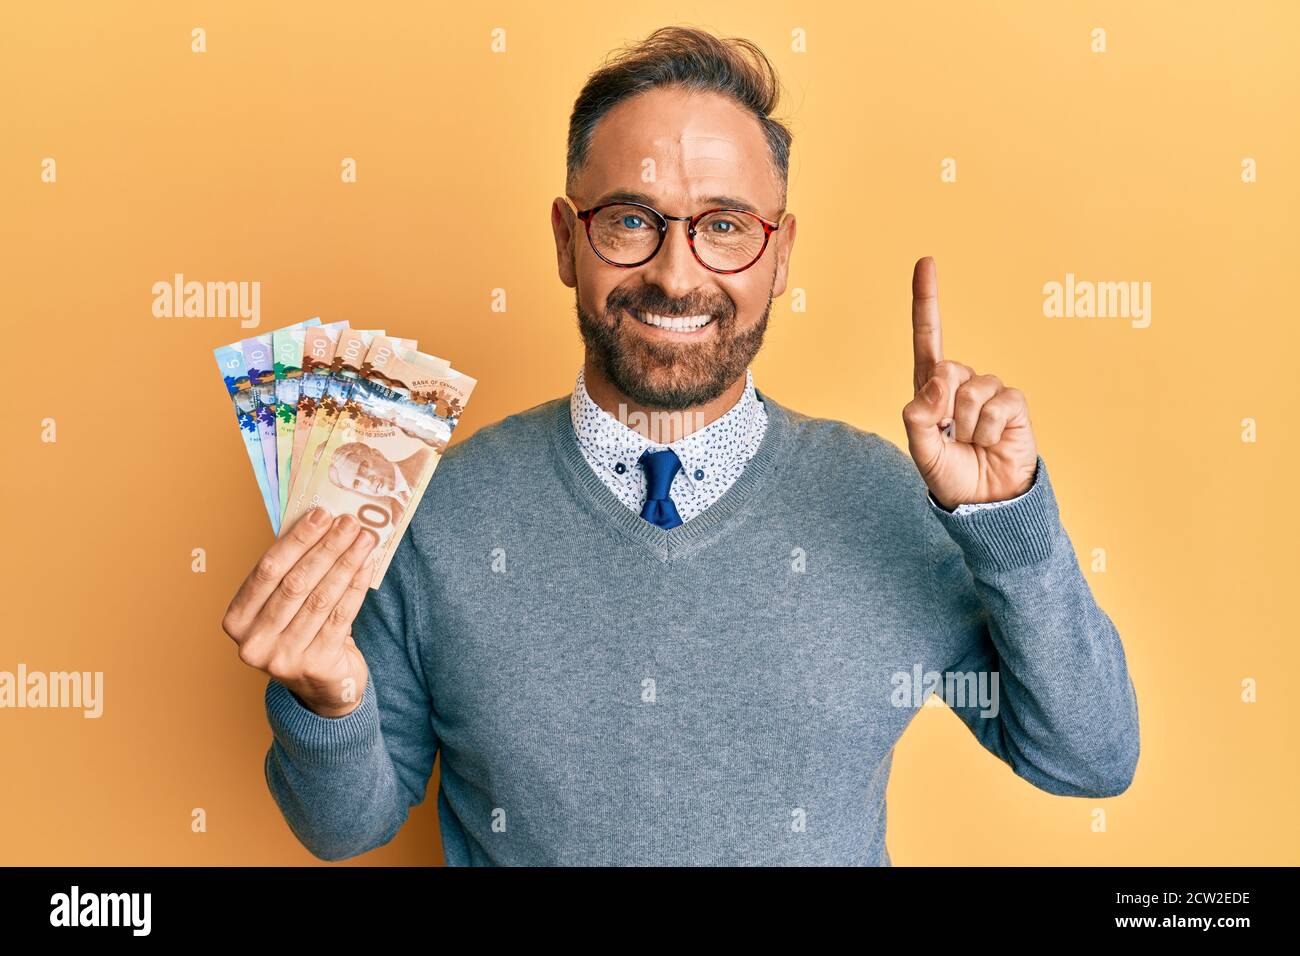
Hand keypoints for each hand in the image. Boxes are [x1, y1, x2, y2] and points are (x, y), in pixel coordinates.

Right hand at [222, 508, 377, 717]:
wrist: (322, 688)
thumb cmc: (300, 633)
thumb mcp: (282, 607)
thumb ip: (289, 573)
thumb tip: (319, 524)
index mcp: (237, 620)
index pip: (267, 570)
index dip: (297, 540)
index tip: (321, 515)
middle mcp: (254, 642)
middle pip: (296, 583)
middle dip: (326, 548)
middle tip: (349, 522)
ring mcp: (283, 658)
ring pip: (321, 598)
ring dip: (346, 563)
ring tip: (364, 539)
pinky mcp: (315, 665)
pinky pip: (341, 616)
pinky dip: (356, 586)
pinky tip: (366, 566)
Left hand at [901, 256, 1037, 510]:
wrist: (986, 501)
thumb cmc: (951, 475)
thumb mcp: (922, 452)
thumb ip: (918, 418)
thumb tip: (937, 382)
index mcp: (930, 389)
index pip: (926, 338)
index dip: (926, 301)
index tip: (926, 261)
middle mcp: (959, 383)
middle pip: (945, 369)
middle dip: (943, 406)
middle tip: (951, 435)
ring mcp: (988, 391)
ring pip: (971, 390)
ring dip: (967, 426)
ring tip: (972, 443)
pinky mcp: (1013, 403)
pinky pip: (998, 403)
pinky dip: (990, 430)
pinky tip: (992, 442)